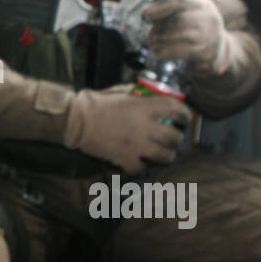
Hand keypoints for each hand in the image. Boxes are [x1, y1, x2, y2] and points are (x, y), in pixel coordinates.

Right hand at [64, 84, 192, 174]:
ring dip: (166, 155)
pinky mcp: (125, 159)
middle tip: (174, 138)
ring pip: (165, 156)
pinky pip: (143, 169)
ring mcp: (136, 145)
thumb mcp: (119, 92)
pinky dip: (143, 167)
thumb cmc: (95, 103)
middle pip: (174, 137)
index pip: (176, 109)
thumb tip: (148, 96)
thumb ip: (137, 95)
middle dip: (177, 138)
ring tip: (162, 154)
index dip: (185, 114)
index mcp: (144, 107)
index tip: (184, 118)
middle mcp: (144, 127)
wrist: (75, 120)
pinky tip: (140, 163)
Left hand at [145, 0, 227, 74]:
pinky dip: (169, 52)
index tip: (145, 16)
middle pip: (181, 18)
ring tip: (151, 43)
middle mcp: (210, 17)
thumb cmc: (194, 27)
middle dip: (160, 27)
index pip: (181, 0)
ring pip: (184, 35)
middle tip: (148, 35)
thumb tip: (146, 14)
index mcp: (203, 4)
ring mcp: (211, 34)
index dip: (161, 7)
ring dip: (163, 40)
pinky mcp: (208, 51)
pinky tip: (159, 53)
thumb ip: (165, 9)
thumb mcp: (184, 12)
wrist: (216, 48)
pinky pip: (186, 51)